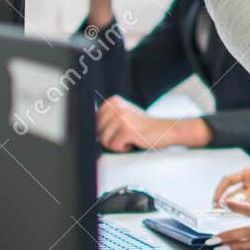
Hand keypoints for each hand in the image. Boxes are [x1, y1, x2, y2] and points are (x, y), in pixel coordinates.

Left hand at [95, 96, 209, 151]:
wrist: (165, 130)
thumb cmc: (144, 126)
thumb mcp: (123, 115)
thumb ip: (106, 118)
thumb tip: (84, 128)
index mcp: (113, 101)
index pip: (93, 122)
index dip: (104, 131)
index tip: (116, 130)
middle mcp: (116, 107)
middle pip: (97, 132)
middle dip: (110, 138)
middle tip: (125, 134)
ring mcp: (121, 118)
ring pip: (104, 141)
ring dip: (117, 144)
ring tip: (130, 137)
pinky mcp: (127, 130)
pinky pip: (114, 146)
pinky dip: (123, 148)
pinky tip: (133, 141)